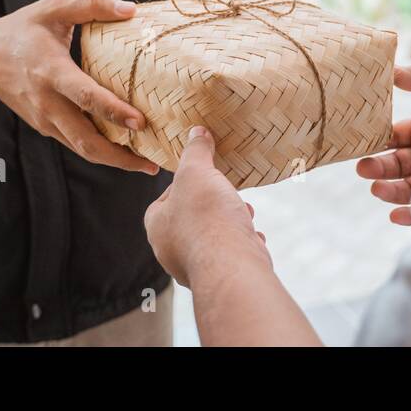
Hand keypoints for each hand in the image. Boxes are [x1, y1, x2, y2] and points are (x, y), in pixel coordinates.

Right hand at [0, 0, 159, 173]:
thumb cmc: (24, 28)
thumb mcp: (55, 6)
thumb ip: (92, 3)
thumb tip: (132, 9)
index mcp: (51, 70)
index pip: (85, 97)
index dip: (113, 111)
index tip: (141, 122)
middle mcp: (47, 102)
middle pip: (85, 140)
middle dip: (119, 156)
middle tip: (152, 163)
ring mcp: (45, 119)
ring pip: (81, 149)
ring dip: (113, 161)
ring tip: (146, 165)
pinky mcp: (44, 127)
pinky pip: (75, 143)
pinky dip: (100, 152)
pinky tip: (125, 151)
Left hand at [144, 126, 270, 285]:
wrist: (230, 263)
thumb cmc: (207, 216)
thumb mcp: (197, 171)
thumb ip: (196, 151)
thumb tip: (196, 132)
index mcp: (157, 226)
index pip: (166, 198)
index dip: (188, 184)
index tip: (205, 176)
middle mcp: (170, 251)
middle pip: (192, 219)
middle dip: (214, 205)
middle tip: (228, 194)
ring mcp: (195, 267)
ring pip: (212, 238)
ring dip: (230, 223)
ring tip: (245, 212)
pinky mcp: (220, 277)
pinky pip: (230, 256)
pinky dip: (242, 244)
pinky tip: (252, 236)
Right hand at [356, 65, 410, 224]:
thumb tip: (392, 72)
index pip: (394, 139)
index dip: (378, 142)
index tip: (361, 143)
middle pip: (396, 166)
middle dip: (378, 168)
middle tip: (362, 168)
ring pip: (407, 190)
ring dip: (389, 191)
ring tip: (376, 189)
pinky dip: (409, 216)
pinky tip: (395, 215)